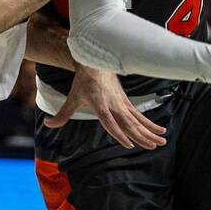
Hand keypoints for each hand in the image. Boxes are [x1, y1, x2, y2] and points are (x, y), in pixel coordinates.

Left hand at [43, 65, 166, 149]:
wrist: (95, 62)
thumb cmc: (84, 82)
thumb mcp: (72, 98)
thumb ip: (62, 115)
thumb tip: (48, 124)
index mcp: (101, 106)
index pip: (111, 123)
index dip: (119, 133)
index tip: (128, 144)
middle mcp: (114, 106)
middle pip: (130, 124)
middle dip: (142, 136)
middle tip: (154, 147)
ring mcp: (123, 104)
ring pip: (138, 121)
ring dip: (151, 132)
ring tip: (162, 142)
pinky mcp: (127, 102)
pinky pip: (140, 116)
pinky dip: (150, 124)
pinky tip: (160, 131)